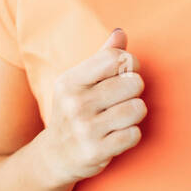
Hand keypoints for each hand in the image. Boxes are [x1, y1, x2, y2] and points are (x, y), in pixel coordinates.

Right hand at [39, 28, 145, 184]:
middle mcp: (74, 103)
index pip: (115, 58)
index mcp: (70, 81)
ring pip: (137, 109)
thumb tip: (120, 33)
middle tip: (121, 100)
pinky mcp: (95, 151)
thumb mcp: (79, 83)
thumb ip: (102, 57)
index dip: (130, 64)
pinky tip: (117, 136)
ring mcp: (84, 129)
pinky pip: (134, 135)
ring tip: (120, 119)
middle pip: (133, 83)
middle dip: (134, 91)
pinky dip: (131, 135)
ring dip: (134, 114)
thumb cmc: (74, 113)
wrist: (54, 156)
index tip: (125, 75)